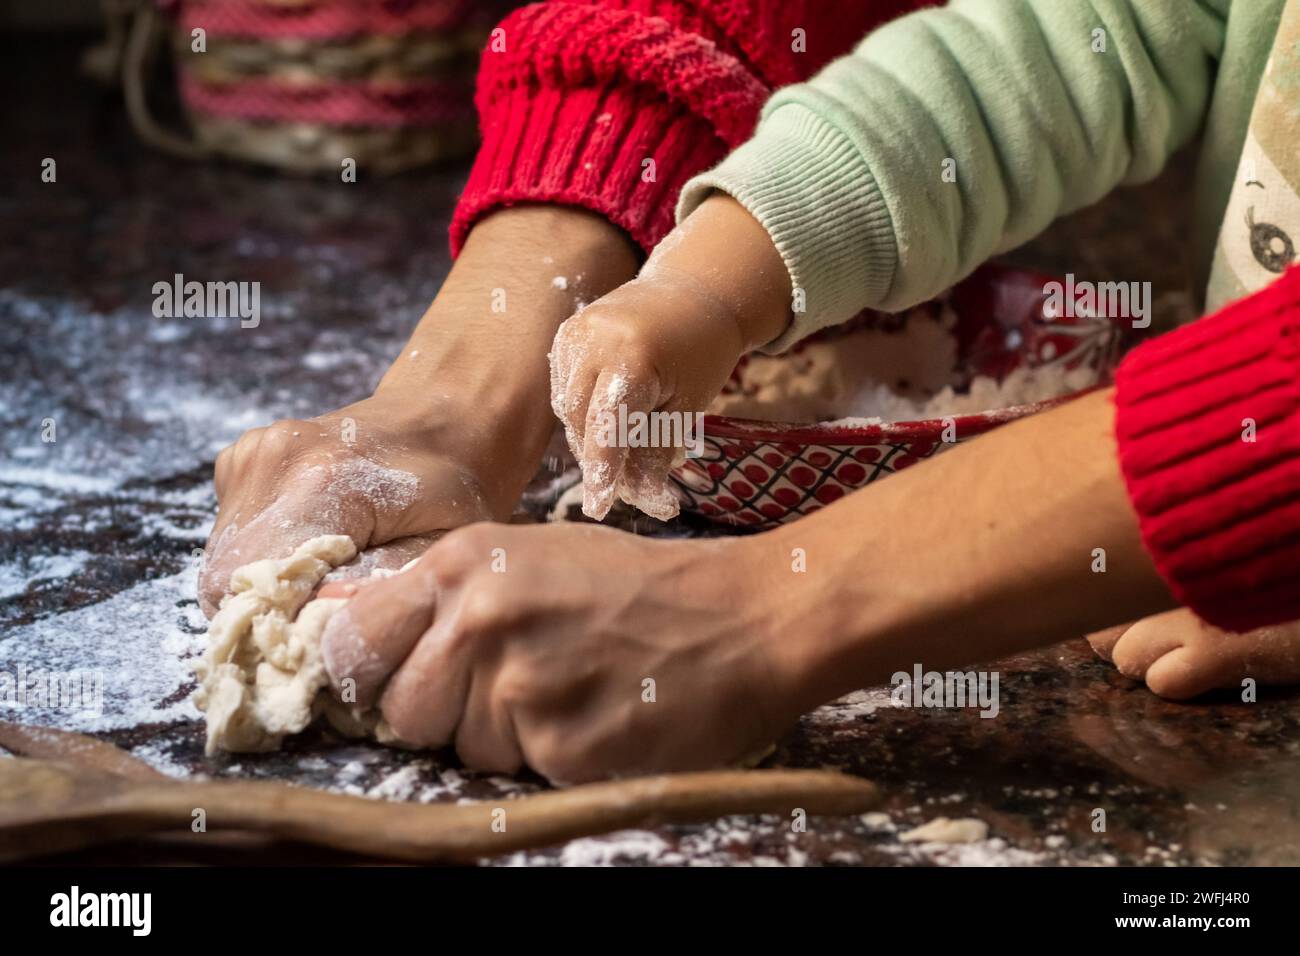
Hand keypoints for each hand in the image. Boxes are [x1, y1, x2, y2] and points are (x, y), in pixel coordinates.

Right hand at [199, 205, 639, 615]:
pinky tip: (316, 541)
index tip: (319, 650)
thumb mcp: (436, 553)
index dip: (278, 638)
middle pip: (227, 582)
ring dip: (266, 587)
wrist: (449, 415)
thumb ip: (373, 598)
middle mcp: (271, 463)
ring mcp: (251, 455)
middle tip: (325, 622)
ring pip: (223, 561)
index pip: (253, 595)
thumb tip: (315, 649)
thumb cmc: (458, 489)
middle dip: (270, 618)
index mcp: (320, 486)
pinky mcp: (242, 458)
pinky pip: (230, 531)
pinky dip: (262, 554)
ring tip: (327, 579)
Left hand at [318, 522, 796, 783]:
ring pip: (466, 750)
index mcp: (465, 564)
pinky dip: (556, 757)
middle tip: (517, 683)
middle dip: (448, 711)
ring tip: (572, 691)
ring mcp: (522, 688)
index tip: (403, 678)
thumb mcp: (530, 554)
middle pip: (405, 710)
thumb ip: (445, 590)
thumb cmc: (638, 584)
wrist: (746, 616)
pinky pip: (522, 774)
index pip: (353, 640)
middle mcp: (481, 622)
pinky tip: (600, 716)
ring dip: (508, 737)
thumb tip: (354, 621)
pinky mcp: (564, 748)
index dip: (374, 670)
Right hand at [550, 194, 792, 520]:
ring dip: (590, 439)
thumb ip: (658, 452)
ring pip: (568, 409)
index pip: (607, 428)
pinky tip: (608, 421)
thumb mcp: (687, 406)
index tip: (600, 508)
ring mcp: (575, 333)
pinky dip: (582, 413)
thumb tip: (646, 504)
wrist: (694, 291)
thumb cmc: (701, 352)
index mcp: (632, 357)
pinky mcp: (566, 333)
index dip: (603, 473)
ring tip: (620, 454)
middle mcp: (595, 340)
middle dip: (599, 460)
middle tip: (623, 488)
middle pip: (583, 422)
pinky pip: (565, 388)